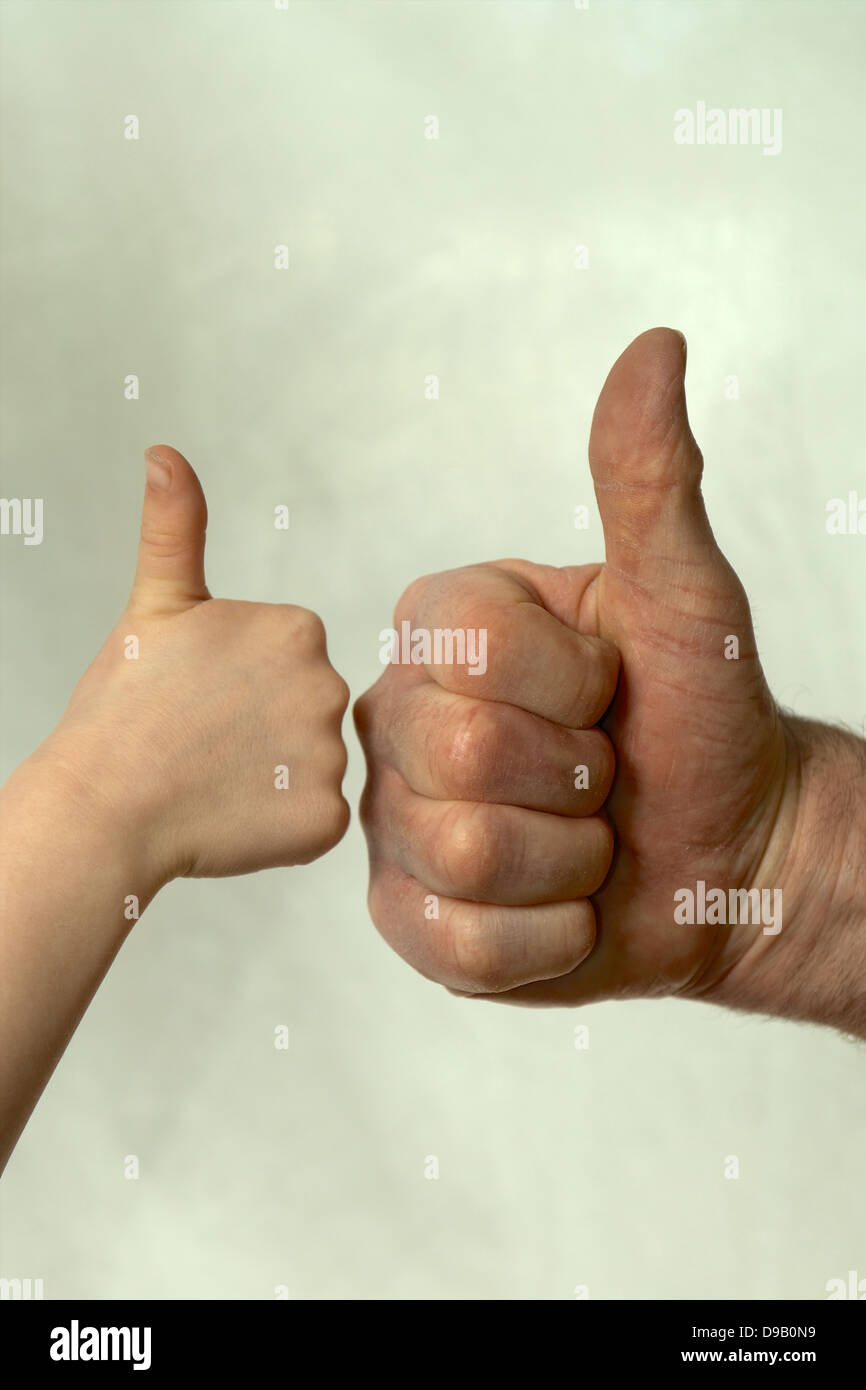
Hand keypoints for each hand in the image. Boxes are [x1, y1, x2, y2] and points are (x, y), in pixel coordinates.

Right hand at [33, 445, 349, 887]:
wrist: (101, 807)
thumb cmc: (122, 707)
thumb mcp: (154, 605)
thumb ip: (175, 527)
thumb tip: (164, 452)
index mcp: (298, 627)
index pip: (286, 661)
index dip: (237, 684)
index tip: (197, 699)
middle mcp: (329, 685)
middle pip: (303, 711)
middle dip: (260, 727)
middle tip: (199, 742)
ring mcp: (330, 757)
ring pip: (309, 765)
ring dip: (270, 777)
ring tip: (210, 780)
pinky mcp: (325, 819)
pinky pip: (315, 819)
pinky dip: (280, 827)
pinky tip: (231, 817)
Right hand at [354, 330, 860, 1024]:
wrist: (732, 852)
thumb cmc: (705, 718)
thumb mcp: (686, 596)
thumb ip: (649, 480)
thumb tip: (655, 347)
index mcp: (444, 631)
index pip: (468, 649)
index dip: (569, 683)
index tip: (607, 690)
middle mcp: (401, 722)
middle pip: (457, 756)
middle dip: (573, 779)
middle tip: (602, 774)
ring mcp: (398, 826)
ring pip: (460, 855)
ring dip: (567, 860)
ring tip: (587, 839)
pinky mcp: (412, 921)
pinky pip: (458, 945)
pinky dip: (544, 937)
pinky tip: (566, 901)